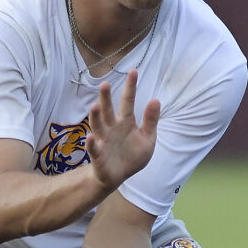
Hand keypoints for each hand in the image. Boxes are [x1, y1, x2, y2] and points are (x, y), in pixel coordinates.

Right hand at [85, 70, 160, 189]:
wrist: (119, 176)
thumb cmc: (132, 155)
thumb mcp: (147, 138)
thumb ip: (151, 121)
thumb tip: (156, 100)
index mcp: (125, 122)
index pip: (127, 101)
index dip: (130, 87)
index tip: (133, 71)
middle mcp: (112, 128)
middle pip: (108, 110)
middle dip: (106, 98)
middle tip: (105, 84)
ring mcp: (103, 140)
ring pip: (98, 126)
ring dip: (96, 116)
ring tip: (95, 105)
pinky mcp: (98, 155)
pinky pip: (94, 148)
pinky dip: (91, 143)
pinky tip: (90, 137)